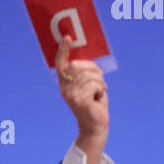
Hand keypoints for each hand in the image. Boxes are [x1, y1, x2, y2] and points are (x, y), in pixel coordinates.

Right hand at [56, 39, 107, 163]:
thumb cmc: (95, 104)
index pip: (61, 63)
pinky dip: (101, 89)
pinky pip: (94, 85)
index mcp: (65, 83)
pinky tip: (99, 98)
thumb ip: (86, 74)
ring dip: (100, 82)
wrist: (96, 125)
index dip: (64, 50)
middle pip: (79, 66)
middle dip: (94, 69)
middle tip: (101, 80)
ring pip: (89, 75)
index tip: (68, 38)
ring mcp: (70, 94)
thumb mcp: (90, 86)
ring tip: (99, 92)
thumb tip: (87, 62)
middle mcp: (64, 87)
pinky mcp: (79, 100)